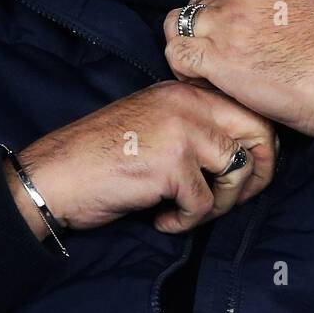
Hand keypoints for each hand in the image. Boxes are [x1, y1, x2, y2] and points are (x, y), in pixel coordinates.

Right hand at [7, 80, 277, 237]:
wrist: (52, 176)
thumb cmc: (101, 156)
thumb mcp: (156, 124)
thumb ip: (197, 127)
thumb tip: (247, 154)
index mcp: (187, 91)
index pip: (251, 110)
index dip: (261, 148)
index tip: (245, 176)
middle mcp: (189, 103)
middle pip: (260, 134)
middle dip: (257, 174)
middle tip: (231, 199)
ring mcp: (182, 131)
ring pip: (238, 172)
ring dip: (219, 204)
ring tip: (187, 212)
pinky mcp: (171, 164)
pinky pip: (204, 203)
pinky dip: (186, 221)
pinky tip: (162, 220)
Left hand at [163, 0, 313, 136]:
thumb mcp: (309, 10)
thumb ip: (277, 9)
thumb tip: (263, 25)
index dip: (212, 13)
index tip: (222, 37)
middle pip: (193, 5)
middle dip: (196, 31)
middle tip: (212, 59)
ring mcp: (227, 22)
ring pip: (176, 28)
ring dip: (186, 51)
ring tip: (207, 75)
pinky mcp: (217, 56)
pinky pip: (177, 56)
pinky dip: (184, 72)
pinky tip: (207, 86)